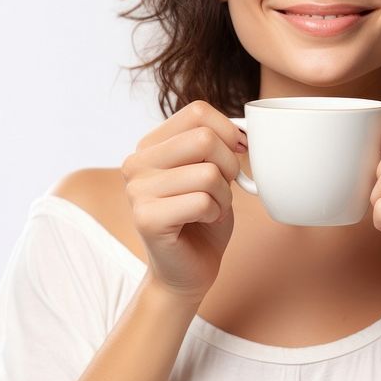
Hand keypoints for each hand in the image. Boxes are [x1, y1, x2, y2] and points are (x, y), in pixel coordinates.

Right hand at [121, 100, 245, 307]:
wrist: (188, 270)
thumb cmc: (203, 218)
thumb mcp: (212, 170)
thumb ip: (217, 144)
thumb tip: (243, 130)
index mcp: (150, 144)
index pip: (197, 111)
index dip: (228, 130)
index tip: (238, 151)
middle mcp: (136, 162)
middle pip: (204, 138)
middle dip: (230, 165)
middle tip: (225, 187)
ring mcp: (137, 190)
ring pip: (208, 173)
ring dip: (223, 196)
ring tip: (212, 208)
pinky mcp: (146, 218)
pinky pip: (202, 201)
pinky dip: (215, 213)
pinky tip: (203, 222)